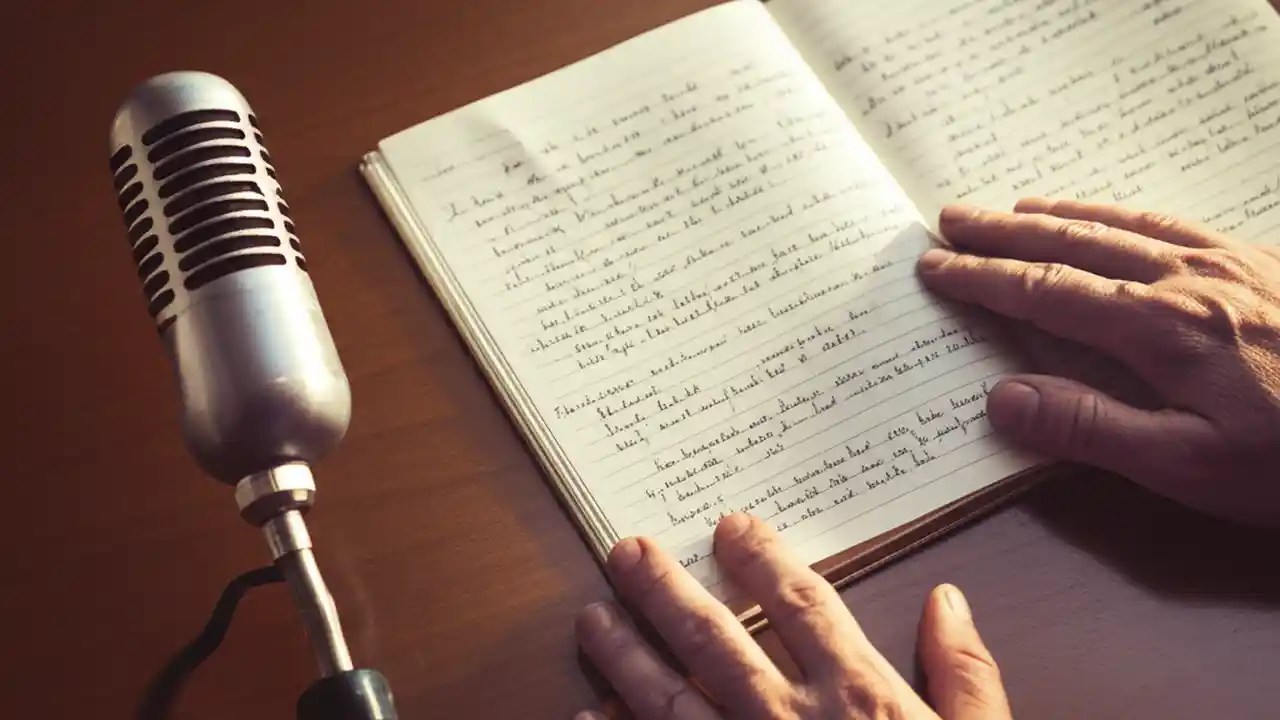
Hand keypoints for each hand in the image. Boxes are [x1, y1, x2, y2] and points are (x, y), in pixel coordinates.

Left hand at [574, 513, 1009, 718]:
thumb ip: (966, 675)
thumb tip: (947, 600)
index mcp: (860, 699)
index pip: (803, 604)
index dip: (763, 558)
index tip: (730, 526)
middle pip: (713, 639)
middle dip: (665, 590)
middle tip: (627, 552)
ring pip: (668, 700)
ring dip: (624, 656)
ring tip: (591, 618)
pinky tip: (586, 717)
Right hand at [919, 199, 1279, 525]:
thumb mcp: (1190, 468)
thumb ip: (1092, 428)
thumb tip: (1003, 397)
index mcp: (1159, 330)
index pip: (1046, 294)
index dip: (984, 279)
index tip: (936, 268)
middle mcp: (1186, 282)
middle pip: (1074, 244)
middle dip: (1004, 232)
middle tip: (951, 219)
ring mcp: (1227, 265)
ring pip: (1121, 225)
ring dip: (1057, 213)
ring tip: (1012, 207)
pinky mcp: (1261, 263)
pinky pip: (1173, 222)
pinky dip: (1123, 214)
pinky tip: (1115, 217)